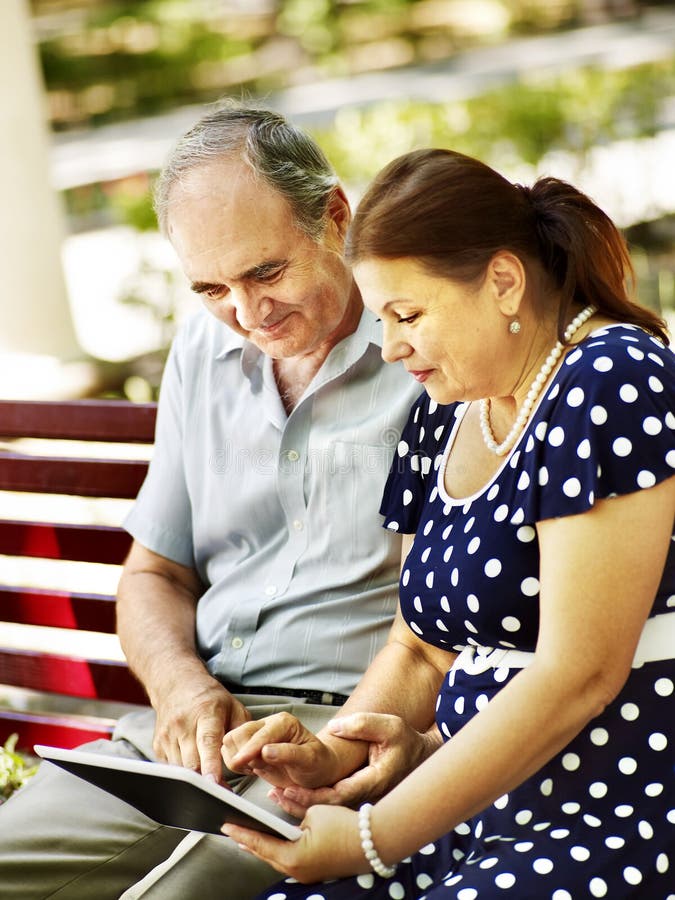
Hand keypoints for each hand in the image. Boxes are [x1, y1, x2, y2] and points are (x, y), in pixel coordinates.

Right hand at [152, 669, 250, 780]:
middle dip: (206, 782)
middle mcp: (183, 724)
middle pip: (192, 763)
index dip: (211, 764)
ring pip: (181, 770)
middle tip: (222, 793)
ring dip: (196, 780)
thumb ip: (243, 733)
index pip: (207, 742)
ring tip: (211, 780)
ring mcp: (167, 736)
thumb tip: (250, 761)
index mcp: (205, 713)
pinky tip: (196, 769)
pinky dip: (185, 775)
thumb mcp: (234, 707)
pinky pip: (172, 769)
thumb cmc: (210, 699)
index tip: (214, 782)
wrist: (176, 685)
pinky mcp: (158, 746)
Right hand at [222, 711, 339, 788]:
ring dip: (236, 758)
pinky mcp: (250, 747)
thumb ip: (289, 754)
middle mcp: (268, 725)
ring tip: (255, 769)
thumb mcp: (310, 759)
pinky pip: (231, 751)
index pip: (260, 734)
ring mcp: (258, 736)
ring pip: (231, 740)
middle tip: (257, 769)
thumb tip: (266, 751)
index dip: (249, 749)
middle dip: (243, 754)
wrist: (317, 770)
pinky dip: (235, 762)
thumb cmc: (317, 763)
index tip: (240, 761)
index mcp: (284, 723)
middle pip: (240, 733)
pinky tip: (251, 769)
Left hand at [222, 804, 368, 883]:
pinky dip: (280, 848)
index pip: (260, 843)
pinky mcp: (316, 871)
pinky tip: (275, 841)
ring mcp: (306, 874)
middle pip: (266, 855)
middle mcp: (297, 871)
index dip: (242, 833)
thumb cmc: (344, 826)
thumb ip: (294, 813)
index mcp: (293, 857)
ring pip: (278, 858)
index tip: (226, 826)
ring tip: (247, 836)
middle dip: (249, 841)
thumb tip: (286, 815)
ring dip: (263, 846)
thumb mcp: (314, 811)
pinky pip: (291, 859)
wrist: (373, 842)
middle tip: (232, 830)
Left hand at [269, 713, 440, 817]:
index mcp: (374, 781)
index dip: (313, 795)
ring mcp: (363, 803)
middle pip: (330, 809)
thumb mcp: (388, 725)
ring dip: (303, 805)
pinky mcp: (358, 802)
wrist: (421, 758)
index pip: (339, 795)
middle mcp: (367, 797)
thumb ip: (361, 725)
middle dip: (302, 803)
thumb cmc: (404, 741)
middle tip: (276, 794)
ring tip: (276, 795)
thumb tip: (335, 727)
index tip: (290, 788)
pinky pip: (332, 808)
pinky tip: (292, 795)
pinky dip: (312, 803)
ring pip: (329, 812)